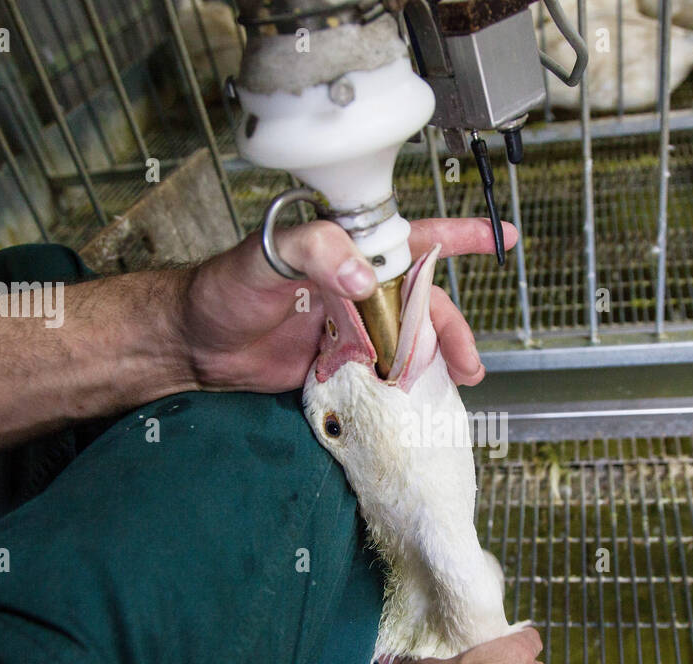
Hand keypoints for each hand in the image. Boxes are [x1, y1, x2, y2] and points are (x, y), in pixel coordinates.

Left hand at [178, 218, 517, 392]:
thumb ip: (313, 252)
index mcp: (344, 249)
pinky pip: (383, 372)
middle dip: (452, 327)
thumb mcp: (262, 257)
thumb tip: (365, 278)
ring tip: (459, 382)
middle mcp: (355, 285)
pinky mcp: (340, 363)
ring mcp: (350, 326)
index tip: (499, 236)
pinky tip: (421, 399)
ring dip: (435, 360)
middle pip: (421, 301)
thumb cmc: (220, 290)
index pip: (409, 237)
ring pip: (408, 340)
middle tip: (469, 361)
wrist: (193, 347)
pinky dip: (405, 386)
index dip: (458, 235)